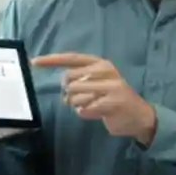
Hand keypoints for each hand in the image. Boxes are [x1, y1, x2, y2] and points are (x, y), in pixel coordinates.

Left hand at [32, 53, 157, 146]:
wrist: (141, 116)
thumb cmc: (115, 97)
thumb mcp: (100, 81)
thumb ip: (81, 78)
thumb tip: (61, 82)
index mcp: (101, 63)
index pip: (71, 58)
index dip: (52, 60)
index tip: (34, 62)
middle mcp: (105, 72)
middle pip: (69, 80)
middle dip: (69, 93)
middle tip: (81, 98)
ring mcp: (109, 87)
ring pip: (74, 97)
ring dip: (78, 105)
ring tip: (93, 105)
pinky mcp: (110, 103)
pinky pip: (83, 110)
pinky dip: (86, 114)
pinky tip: (97, 112)